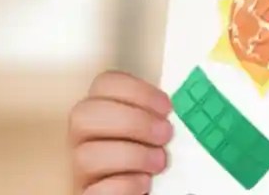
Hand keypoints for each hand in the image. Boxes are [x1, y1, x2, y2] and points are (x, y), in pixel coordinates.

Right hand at [68, 70, 173, 193]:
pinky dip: (124, 184)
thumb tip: (187, 102)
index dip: (137, 90)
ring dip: (132, 155)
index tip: (167, 107)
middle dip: (132, 122)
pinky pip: (96, 190)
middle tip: (165, 134)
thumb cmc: (158, 153)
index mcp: (102, 111)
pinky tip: (144, 182)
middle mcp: (84, 137)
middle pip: (84, 115)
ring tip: (160, 162)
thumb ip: (162, 113)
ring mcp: (80, 169)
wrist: (158, 186)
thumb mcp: (159, 127)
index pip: (104, 84)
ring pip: (86, 155)